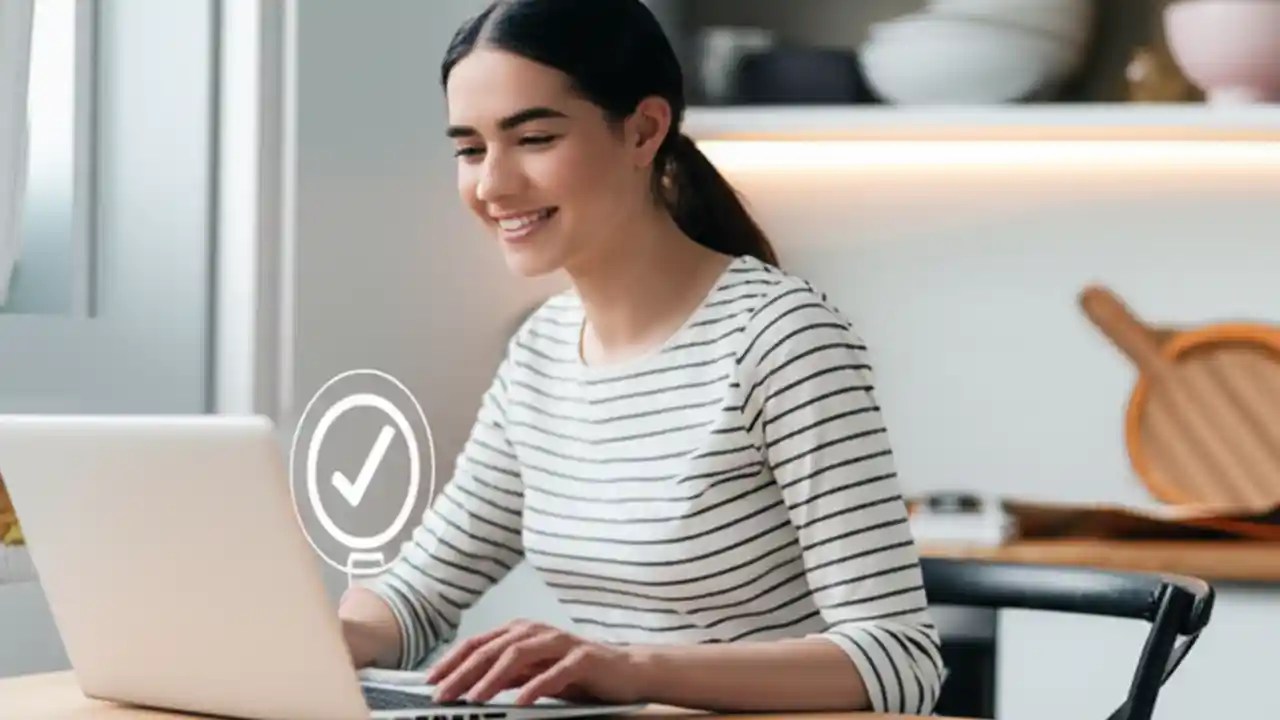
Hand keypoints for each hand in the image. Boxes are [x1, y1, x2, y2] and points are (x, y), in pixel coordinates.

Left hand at [426, 620, 645, 705]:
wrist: (624, 672)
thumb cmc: (576, 673)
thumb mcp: (533, 674)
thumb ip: (504, 675)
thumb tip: (467, 684)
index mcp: (521, 632)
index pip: (478, 643)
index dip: (452, 661)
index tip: (430, 681)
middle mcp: (537, 631)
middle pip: (493, 648)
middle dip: (464, 671)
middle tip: (443, 694)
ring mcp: (560, 642)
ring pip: (519, 654)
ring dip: (493, 677)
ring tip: (475, 697)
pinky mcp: (583, 658)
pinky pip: (555, 671)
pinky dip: (535, 685)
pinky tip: (520, 701)